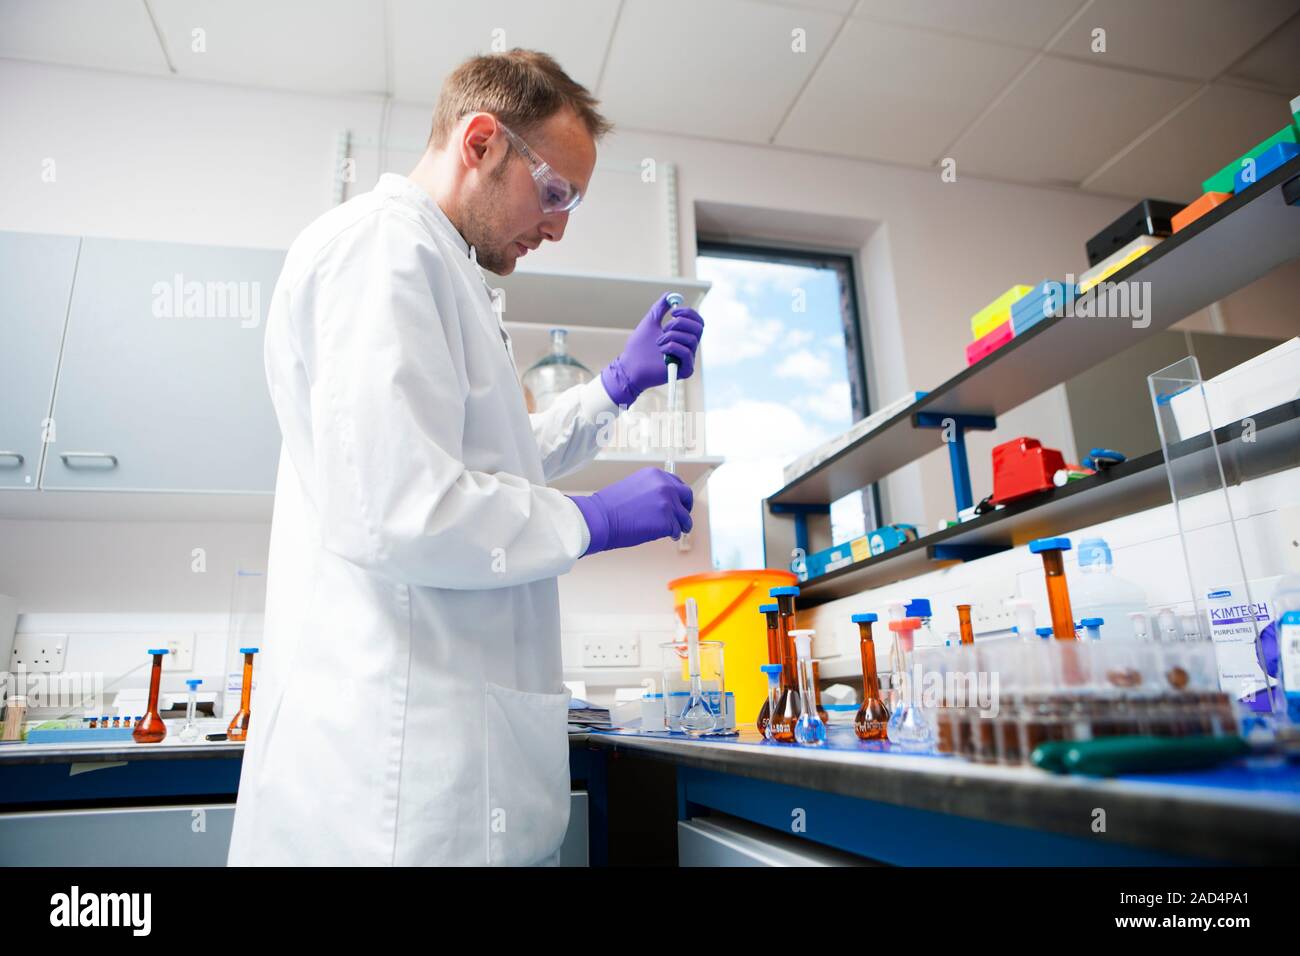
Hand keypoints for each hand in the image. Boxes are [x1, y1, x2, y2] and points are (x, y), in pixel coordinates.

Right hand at [568, 467, 693, 555]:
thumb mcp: (634, 486)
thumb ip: (652, 490)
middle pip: (687, 496)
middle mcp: (665, 486)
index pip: (677, 482)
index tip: (679, 502)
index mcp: (656, 474)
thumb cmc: (610, 506)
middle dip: (686, 507)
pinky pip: (677, 530)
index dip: (679, 494)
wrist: (600, 518)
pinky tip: (668, 536)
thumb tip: (663, 501)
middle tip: (682, 517)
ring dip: (681, 524)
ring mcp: (668, 503)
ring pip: (684, 517)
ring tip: (675, 531)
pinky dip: (674, 534)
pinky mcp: (668, 521)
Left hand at [600, 293, 703, 406]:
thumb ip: (660, 308)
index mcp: (683, 336)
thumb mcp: (650, 322)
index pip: (698, 322)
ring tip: (658, 342)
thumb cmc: (638, 347)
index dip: (689, 313)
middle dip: (681, 323)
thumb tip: (670, 295)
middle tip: (665, 326)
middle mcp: (688, 347)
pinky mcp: (684, 370)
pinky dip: (672, 347)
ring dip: (672, 336)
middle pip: (699, 328)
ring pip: (691, 340)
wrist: (629, 366)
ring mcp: (687, 359)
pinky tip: (661, 351)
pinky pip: (686, 353)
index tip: (673, 311)